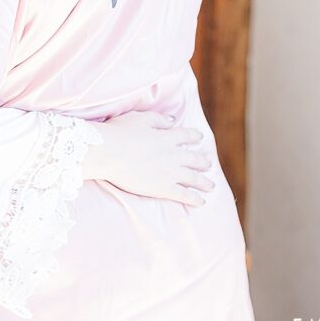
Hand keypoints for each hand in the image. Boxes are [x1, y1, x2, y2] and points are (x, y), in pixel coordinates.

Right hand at [85, 111, 214, 205]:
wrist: (108, 152)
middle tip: (208, 165)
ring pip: (193, 178)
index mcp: (166, 137)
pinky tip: (201, 202)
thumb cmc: (119, 133)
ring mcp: (170, 172)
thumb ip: (158, 119)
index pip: (186, 135)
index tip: (199, 138)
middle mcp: (172, 155)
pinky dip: (194, 198)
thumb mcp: (138, 118)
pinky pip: (184, 195)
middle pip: (193, 159)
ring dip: (204, 182)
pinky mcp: (163, 188)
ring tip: (211, 186)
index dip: (194, 136)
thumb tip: (173, 120)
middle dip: (203, 162)